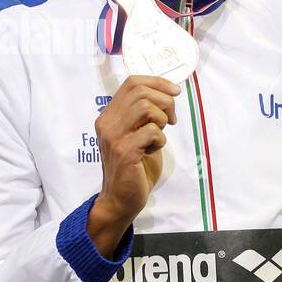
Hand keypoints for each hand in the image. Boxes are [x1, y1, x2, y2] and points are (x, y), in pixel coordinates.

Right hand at [87, 75, 180, 255]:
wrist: (120, 198)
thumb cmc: (133, 166)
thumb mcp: (134, 134)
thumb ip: (141, 115)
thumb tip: (166, 94)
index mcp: (108, 115)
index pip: (131, 82)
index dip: (157, 82)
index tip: (174, 92)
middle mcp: (107, 122)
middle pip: (140, 91)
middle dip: (164, 101)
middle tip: (171, 119)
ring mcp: (114, 136)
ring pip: (145, 106)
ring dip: (161, 118)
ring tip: (160, 133)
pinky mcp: (125, 151)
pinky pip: (151, 131)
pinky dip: (160, 139)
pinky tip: (154, 149)